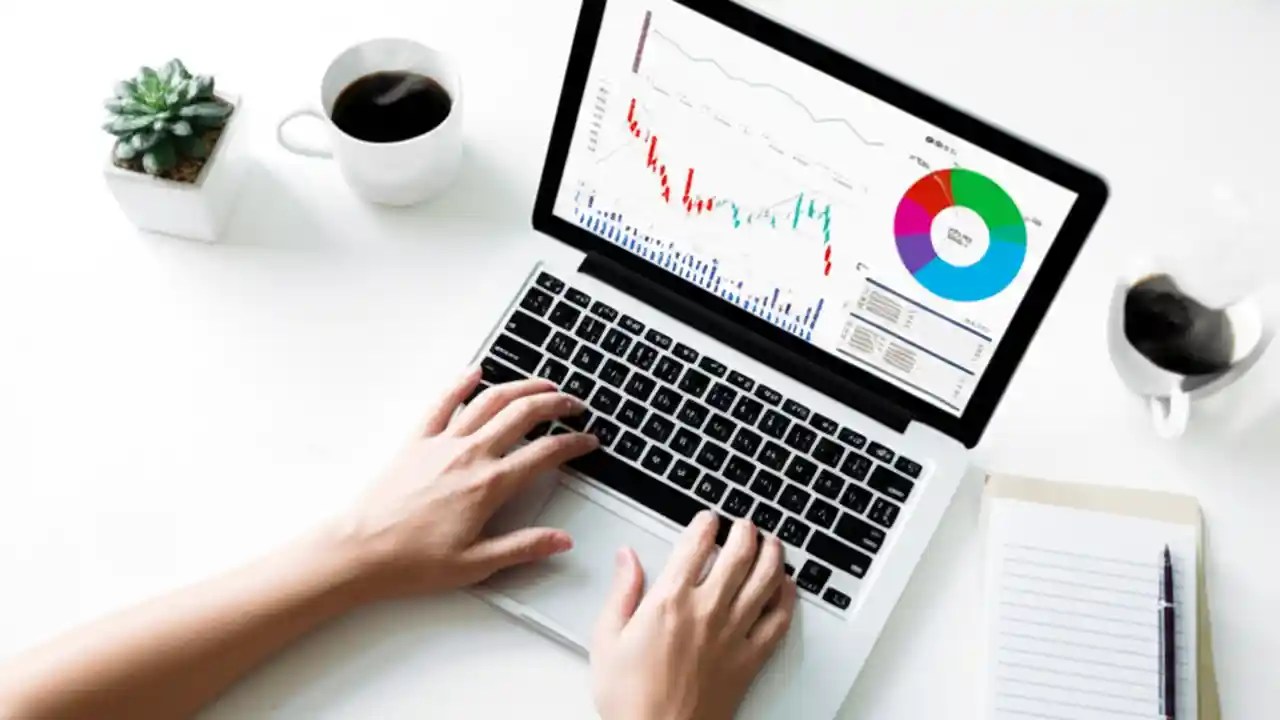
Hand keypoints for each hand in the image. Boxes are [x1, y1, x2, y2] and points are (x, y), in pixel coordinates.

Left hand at [334, 368, 598, 601]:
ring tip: (542, 385)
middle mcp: (469, 455)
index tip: (588, 442)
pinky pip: (443, 403)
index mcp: (488, 485)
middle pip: (523, 415)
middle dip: (556, 404)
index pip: (544, 454)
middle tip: (574, 404)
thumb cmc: (412, 561)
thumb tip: (561, 540)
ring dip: (521, 387)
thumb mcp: (477, 565)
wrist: (359, 550)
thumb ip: (523, 547)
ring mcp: (441, 443)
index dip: (573, 445)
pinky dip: (461, 384)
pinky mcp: (416, 440)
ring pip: (490, 400)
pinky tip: (475, 373)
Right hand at [590, 512, 796, 719]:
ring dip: (772, 554)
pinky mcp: (750, 659)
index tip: (708, 518)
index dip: (706, 523)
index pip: (696, 544)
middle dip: (745, 530)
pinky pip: (779, 620)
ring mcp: (733, 634)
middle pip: (739, 554)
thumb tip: (626, 558)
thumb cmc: (631, 699)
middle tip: (745, 524)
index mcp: (670, 601)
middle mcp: (707, 611)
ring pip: (766, 580)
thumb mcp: (607, 639)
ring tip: (771, 543)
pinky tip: (786, 587)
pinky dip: (787, 598)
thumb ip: (622, 592)